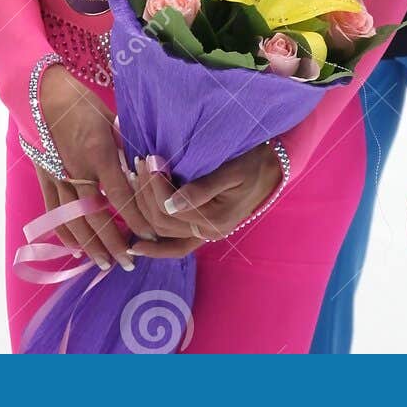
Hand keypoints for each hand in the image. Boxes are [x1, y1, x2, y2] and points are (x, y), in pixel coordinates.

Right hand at [32, 65, 157, 269]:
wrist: (44, 96)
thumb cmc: (84, 104)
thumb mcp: (112, 120)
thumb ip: (127, 147)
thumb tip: (146, 169)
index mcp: (99, 154)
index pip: (121, 195)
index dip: (136, 218)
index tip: (150, 234)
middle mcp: (77, 171)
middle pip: (96, 217)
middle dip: (113, 243)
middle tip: (128, 262)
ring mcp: (58, 178)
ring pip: (73, 221)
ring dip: (90, 246)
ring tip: (105, 262)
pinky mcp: (45, 179)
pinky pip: (53, 214)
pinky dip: (64, 235)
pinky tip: (75, 249)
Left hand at [127, 144, 283, 258]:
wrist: (272, 169)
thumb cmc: (254, 163)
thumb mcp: (232, 170)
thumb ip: (203, 188)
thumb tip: (171, 204)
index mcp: (216, 219)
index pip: (172, 207)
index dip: (155, 183)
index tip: (149, 158)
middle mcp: (208, 233)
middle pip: (163, 220)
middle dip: (146, 192)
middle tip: (138, 163)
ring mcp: (205, 235)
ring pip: (163, 231)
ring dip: (144, 208)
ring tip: (135, 179)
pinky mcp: (202, 232)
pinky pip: (175, 247)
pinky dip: (155, 248)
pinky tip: (135, 246)